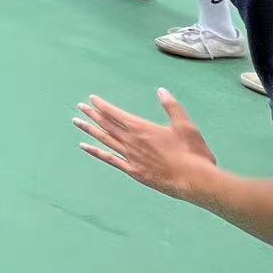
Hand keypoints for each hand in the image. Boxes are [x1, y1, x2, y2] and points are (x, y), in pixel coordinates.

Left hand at [75, 90, 216, 200]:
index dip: (103, 106)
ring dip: (90, 130)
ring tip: (77, 122)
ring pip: (105, 140)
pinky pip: (110, 159)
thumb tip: (161, 90)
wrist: (196, 181)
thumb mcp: (185, 126)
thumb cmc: (193, 153)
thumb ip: (172, 106)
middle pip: (107, 125)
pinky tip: (85, 147)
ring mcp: (130, 157)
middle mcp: (132, 141)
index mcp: (142, 128)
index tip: (92, 99)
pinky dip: (96, 152)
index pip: (116, 114)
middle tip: (80, 107)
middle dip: (93, 114)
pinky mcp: (133, 172)